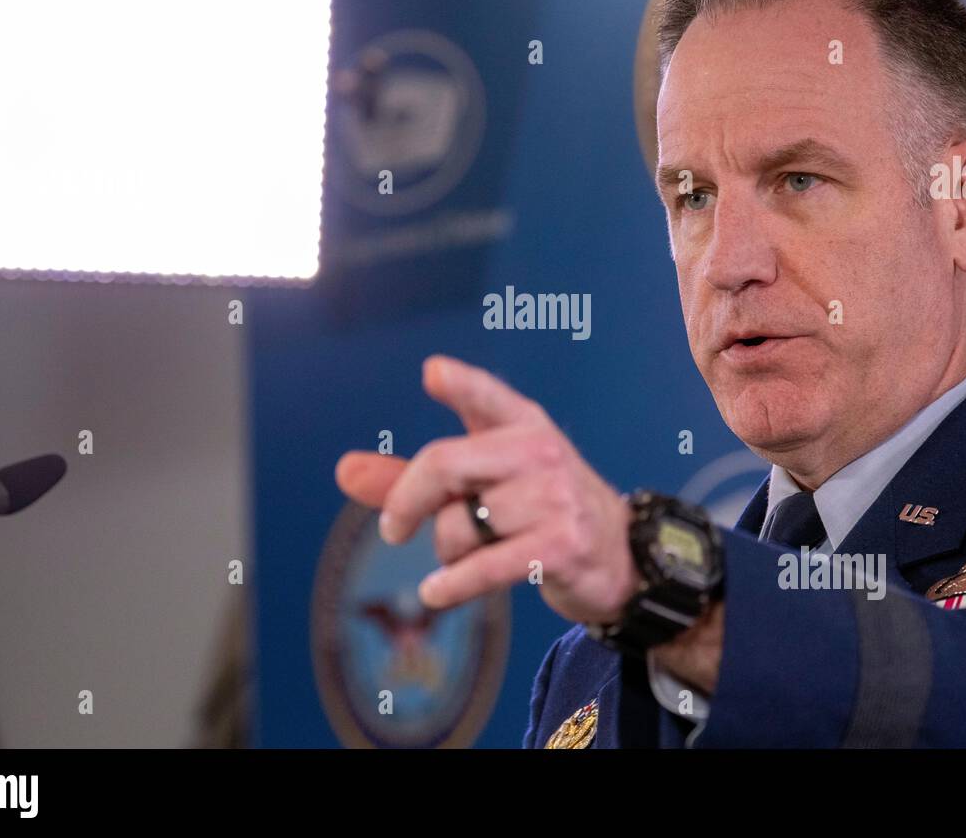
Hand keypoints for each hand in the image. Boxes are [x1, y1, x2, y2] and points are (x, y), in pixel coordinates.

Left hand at [334, 354, 640, 623]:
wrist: (620, 556)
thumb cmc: (538, 510)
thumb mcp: (486, 482)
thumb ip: (414, 477)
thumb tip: (345, 470)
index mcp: (523, 425)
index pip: (487, 398)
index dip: (461, 386)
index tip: (433, 373)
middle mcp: (539, 453)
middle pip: (445, 464)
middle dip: (407, 500)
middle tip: (392, 529)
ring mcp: (553, 499)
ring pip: (457, 526)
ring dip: (448, 552)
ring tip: (471, 555)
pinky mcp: (560, 546)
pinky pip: (482, 567)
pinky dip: (450, 585)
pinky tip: (435, 592)